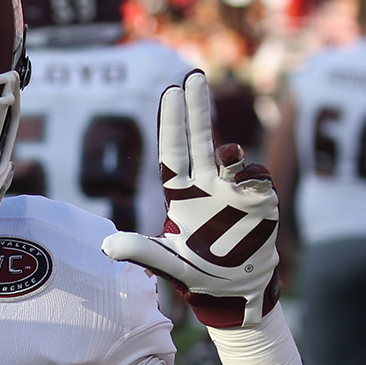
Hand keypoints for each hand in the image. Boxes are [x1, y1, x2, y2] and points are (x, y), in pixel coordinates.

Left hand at [102, 69, 281, 328]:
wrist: (236, 288)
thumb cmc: (197, 272)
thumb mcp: (166, 263)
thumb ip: (141, 252)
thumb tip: (107, 246)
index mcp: (181, 193)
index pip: (173, 152)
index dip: (172, 123)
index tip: (170, 91)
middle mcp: (206, 185)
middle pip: (199, 141)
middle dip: (196, 109)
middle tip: (194, 76)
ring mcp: (233, 191)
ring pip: (232, 160)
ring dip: (231, 156)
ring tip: (230, 157)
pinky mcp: (258, 202)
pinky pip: (257, 182)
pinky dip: (254, 181)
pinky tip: (254, 190)